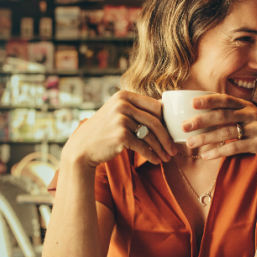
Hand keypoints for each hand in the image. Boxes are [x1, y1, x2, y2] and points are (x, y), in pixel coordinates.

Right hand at [61, 90, 176, 167]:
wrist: (82, 147)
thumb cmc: (105, 131)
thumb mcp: (118, 113)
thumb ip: (137, 109)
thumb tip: (164, 107)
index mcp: (124, 96)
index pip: (156, 107)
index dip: (167, 122)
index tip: (172, 134)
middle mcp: (122, 104)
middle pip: (156, 122)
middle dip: (167, 138)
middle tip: (174, 150)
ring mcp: (121, 119)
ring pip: (150, 136)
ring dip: (161, 149)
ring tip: (167, 158)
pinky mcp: (120, 135)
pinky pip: (143, 146)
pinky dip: (152, 155)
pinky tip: (156, 161)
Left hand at [182, 94, 256, 168]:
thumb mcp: (251, 119)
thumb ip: (234, 115)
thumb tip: (205, 118)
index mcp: (247, 106)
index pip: (226, 99)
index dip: (209, 100)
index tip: (192, 102)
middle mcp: (251, 114)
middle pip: (222, 115)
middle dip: (202, 120)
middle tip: (184, 126)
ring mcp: (256, 128)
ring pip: (226, 132)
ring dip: (206, 138)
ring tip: (190, 144)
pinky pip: (234, 147)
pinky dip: (218, 151)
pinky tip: (206, 155)